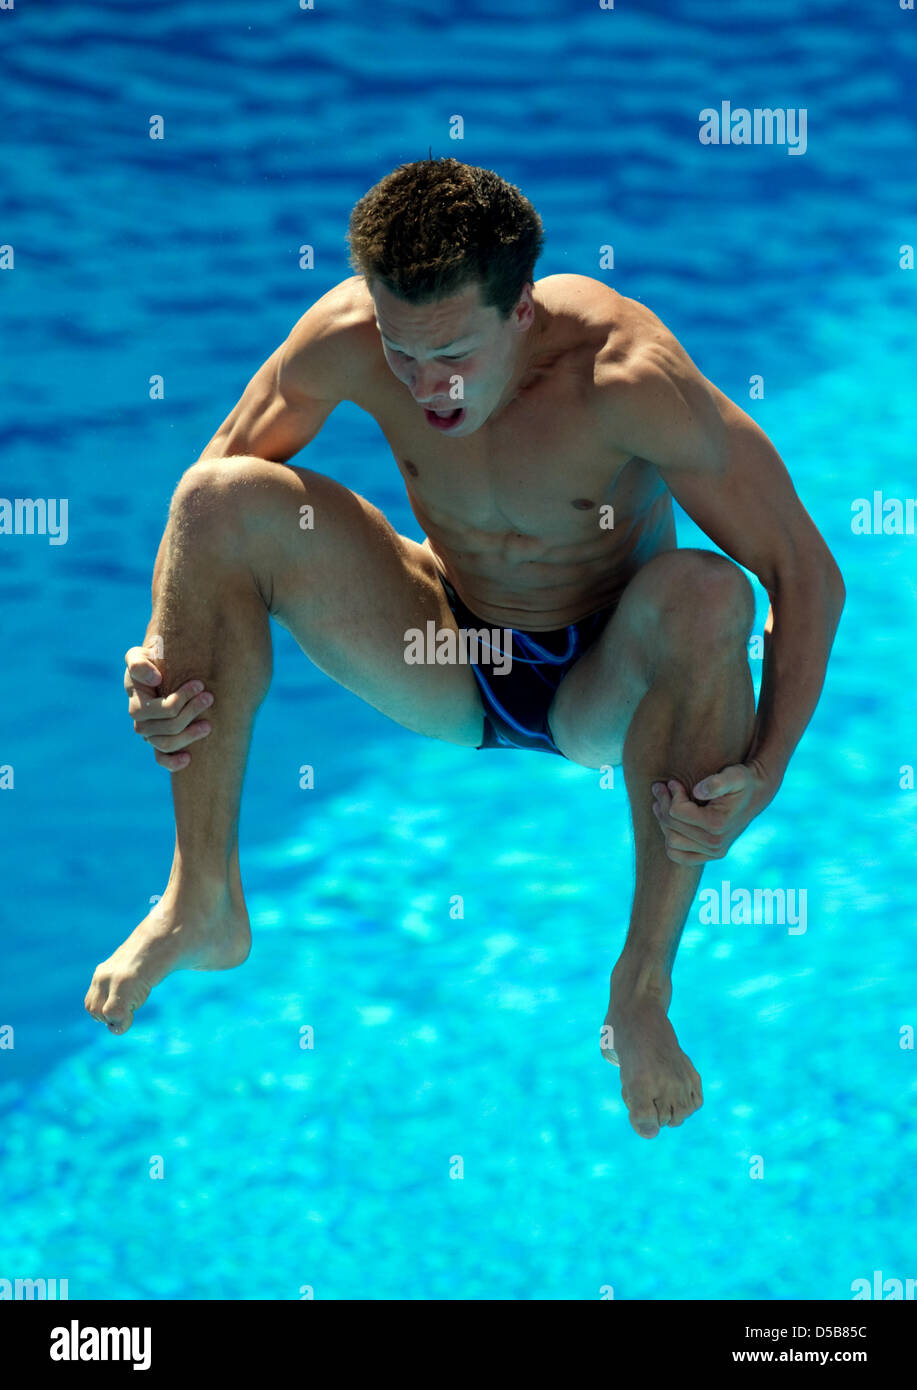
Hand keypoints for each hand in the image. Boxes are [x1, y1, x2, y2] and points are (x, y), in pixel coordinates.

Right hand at [124, 643, 212, 770]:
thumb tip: (155, 679)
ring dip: (190, 736)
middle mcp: (141, 722)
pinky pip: (161, 759)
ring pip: (167, 744)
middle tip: (210, 698)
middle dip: (192, 712)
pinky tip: (189, 759)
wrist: (159, 669)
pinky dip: (173, 762)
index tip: (200, 684)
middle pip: (168, 727)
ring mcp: (150, 734)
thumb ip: (139, 664)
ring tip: (209, 725)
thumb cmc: (150, 660)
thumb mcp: (138, 655)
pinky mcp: (159, 742)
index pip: (161, 709)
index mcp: (136, 702)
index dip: (182, 698)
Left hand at [650, 762, 772, 863]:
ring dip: (663, 821)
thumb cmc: (742, 781)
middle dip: (662, 804)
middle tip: (661, 788)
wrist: (755, 795)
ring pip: (671, 842)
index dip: (671, 794)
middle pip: (671, 826)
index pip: (676, 812)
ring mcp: (713, 852)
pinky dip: (670, 840)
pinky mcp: (710, 856)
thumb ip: (717, 782)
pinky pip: (678, 856)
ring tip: (662, 803)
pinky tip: (671, 822)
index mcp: (717, 824)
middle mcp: (716, 843)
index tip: (673, 782)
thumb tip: (698, 792)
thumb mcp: (734, 775)